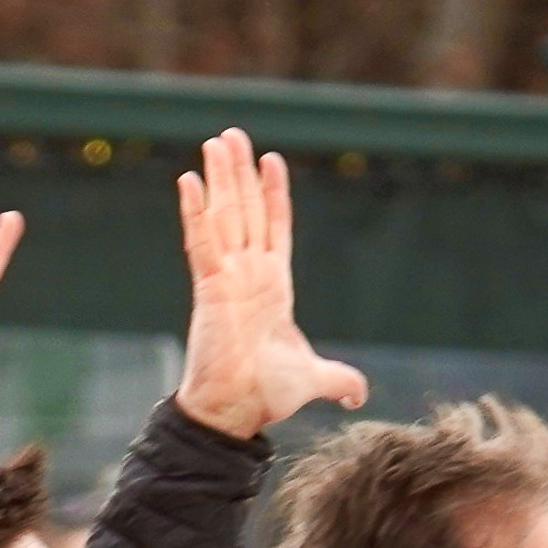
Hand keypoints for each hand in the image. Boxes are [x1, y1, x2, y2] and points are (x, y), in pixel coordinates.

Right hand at [172, 132, 366, 439]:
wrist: (237, 412)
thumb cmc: (266, 395)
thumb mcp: (313, 378)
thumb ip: (338, 379)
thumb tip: (359, 396)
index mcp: (272, 287)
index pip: (274, 227)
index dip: (274, 194)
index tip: (270, 160)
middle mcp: (248, 274)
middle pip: (244, 210)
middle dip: (239, 172)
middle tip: (231, 136)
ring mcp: (226, 277)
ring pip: (224, 215)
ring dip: (219, 178)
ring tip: (215, 142)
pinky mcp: (208, 286)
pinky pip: (201, 241)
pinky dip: (194, 211)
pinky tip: (188, 180)